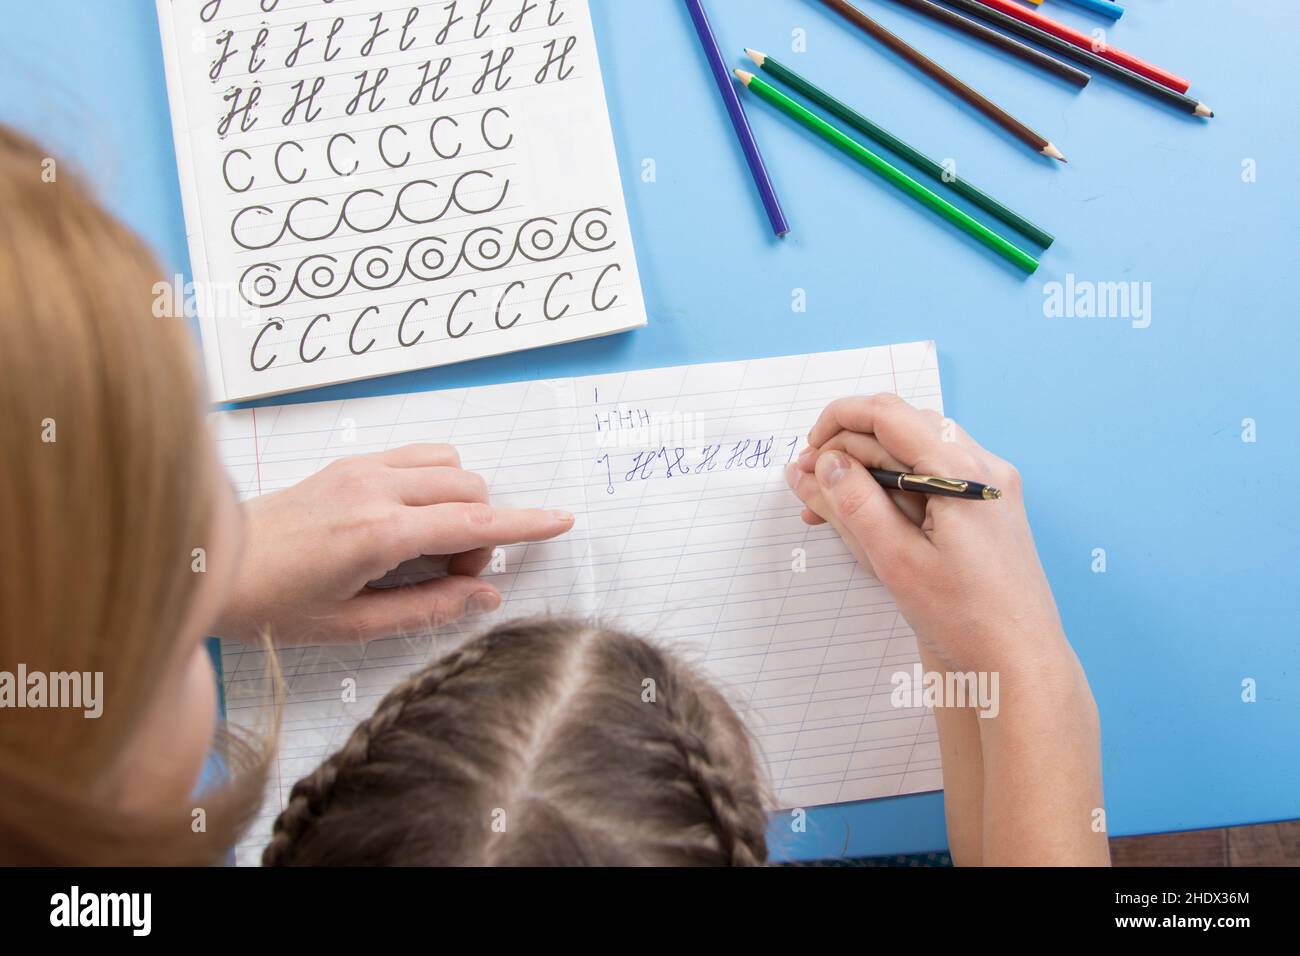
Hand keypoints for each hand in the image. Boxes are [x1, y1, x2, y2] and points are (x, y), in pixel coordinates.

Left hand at [215, 443, 574, 644]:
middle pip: (469, 490)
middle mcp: (374, 488)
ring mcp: (361, 468)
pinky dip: (434, 482)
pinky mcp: (350, 461)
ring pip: (450, 464)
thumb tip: (484, 595)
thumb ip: (428, 609)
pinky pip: (419, 456)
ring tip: (428, 547)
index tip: (562, 520)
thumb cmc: (271, 604)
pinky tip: (410, 520)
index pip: (473, 522)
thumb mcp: (352, 626)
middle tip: (450, 574)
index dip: (525, 524)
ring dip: (459, 503)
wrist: (209, 562)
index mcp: (377, 534)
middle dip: (479, 532)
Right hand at [785, 394, 1070, 680]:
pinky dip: (892, 489)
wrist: (1020, 663)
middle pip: (900, 429)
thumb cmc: (965, 618)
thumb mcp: (896, 560)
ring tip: (827, 507)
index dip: (838, 421)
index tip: (807, 452)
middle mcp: (982, 467)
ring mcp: (988, 487)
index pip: (889, 414)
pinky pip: (931, 477)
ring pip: (913, 452)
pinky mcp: (986, 508)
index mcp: (963, 471)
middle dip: (847, 451)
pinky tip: (864, 519)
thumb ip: (853, 503)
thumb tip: (821, 463)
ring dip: (866, 471)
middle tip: (808, 487)